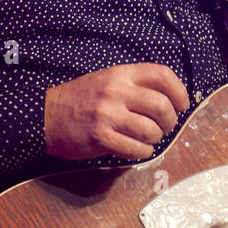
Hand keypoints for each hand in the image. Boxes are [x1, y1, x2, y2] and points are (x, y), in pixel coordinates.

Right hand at [44, 63, 189, 161]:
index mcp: (121, 74)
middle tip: (164, 127)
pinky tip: (136, 149)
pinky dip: (142, 152)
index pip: (162, 75)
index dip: (179, 91)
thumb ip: (134, 85)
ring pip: (151, 131)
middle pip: (162, 107)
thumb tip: (168, 99)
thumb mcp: (107, 80)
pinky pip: (136, 149)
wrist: (46, 116)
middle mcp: (116, 92)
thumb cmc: (80, 99)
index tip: (182, 104)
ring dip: (156, 139)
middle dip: (170, 122)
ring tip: (147, 139)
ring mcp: (108, 115)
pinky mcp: (101, 138)